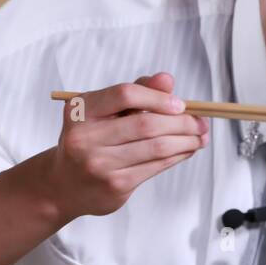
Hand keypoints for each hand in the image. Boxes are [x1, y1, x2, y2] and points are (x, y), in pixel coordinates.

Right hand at [44, 72, 209, 219]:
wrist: (64, 184)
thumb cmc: (91, 140)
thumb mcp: (104, 111)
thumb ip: (136, 92)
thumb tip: (167, 79)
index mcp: (80, 110)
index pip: (125, 94)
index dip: (158, 97)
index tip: (180, 104)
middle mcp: (86, 137)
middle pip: (146, 124)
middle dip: (182, 122)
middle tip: (201, 122)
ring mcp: (99, 163)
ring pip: (157, 147)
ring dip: (186, 141)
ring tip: (199, 137)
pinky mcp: (115, 185)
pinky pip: (156, 166)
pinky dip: (178, 156)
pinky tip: (186, 150)